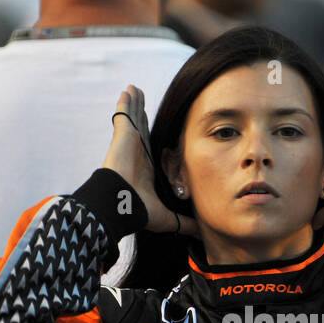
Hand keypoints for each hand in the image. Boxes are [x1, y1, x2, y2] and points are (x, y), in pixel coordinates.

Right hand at [102, 85, 196, 235]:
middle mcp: (137, 153)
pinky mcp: (123, 137)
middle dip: (142, 112)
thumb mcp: (168, 217)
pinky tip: (127, 90)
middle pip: (141, 127)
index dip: (155, 135)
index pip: (151, 146)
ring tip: (135, 88)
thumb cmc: (140, 212)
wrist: (122, 206)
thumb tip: (201, 234)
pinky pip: (124, 115)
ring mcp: (129, 143)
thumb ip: (185, 223)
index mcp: (146, 168)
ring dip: (135, 104)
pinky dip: (125, 103)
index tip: (160, 126)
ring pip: (134, 118)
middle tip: (143, 97)